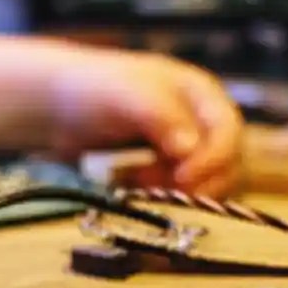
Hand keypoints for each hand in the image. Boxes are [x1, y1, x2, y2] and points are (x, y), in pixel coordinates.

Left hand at [46, 48, 242, 196]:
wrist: (57, 105)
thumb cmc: (92, 89)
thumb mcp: (126, 95)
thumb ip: (160, 117)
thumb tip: (190, 149)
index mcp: (201, 93)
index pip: (229, 131)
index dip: (213, 159)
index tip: (183, 178)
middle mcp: (202, 121)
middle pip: (229, 162)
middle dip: (200, 182)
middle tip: (163, 190)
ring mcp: (189, 147)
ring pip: (211, 183)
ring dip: (183, 193)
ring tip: (141, 184)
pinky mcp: (171, 170)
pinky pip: (186, 193)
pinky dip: (166, 197)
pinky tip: (134, 188)